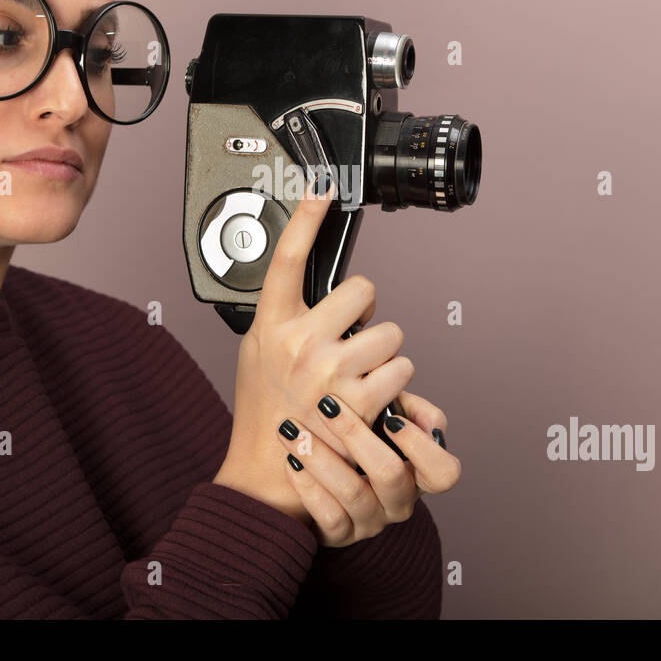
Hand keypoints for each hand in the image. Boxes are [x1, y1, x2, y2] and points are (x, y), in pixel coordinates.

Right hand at [213, 175, 414, 525]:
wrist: (268, 474)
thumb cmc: (265, 413)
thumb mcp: (259, 353)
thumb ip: (288, 320)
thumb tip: (321, 296)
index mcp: (272, 323)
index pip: (288, 257)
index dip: (306, 216)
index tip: (322, 186)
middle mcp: (300, 342)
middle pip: (365, 293)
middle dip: (367, 316)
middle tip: (349, 342)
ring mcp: (330, 370)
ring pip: (391, 335)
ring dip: (384, 355)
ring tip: (357, 378)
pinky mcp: (359, 400)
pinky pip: (402, 372)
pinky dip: (395, 387)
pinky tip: (370, 400)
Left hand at [280, 388, 460, 546]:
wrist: (325, 476)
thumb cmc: (363, 437)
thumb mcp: (387, 418)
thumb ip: (405, 405)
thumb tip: (411, 403)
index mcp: (420, 476)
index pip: (444, 473)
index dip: (421, 447)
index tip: (390, 418)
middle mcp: (400, 503)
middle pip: (391, 476)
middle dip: (357, 436)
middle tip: (326, 405)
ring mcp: (372, 522)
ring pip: (353, 493)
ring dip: (321, 456)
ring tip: (293, 428)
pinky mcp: (341, 535)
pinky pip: (328, 516)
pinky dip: (308, 485)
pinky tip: (292, 460)